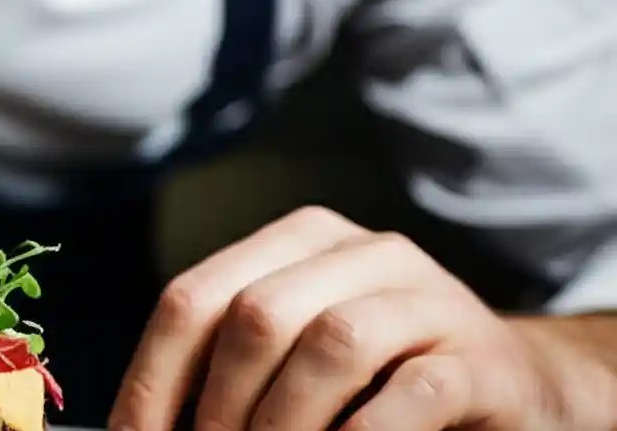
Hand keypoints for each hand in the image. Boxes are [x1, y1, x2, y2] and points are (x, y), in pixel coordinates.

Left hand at [109, 207, 612, 429]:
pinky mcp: (482, 357)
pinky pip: (412, 392)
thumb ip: (230, 368)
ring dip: (282, 422)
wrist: (515, 389)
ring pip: (330, 342)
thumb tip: (138, 426)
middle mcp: (361, 251)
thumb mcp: (295, 358)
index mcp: (297, 240)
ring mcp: (428, 297)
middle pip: (255, 315)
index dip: (151, 377)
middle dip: (216, 406)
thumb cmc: (379, 380)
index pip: (193, 297)